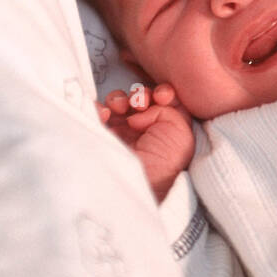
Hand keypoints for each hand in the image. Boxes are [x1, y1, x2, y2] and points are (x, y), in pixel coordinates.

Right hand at [96, 82, 194, 203]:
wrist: (136, 183)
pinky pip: (95, 113)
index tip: (162, 96)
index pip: (162, 104)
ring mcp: (120, 133)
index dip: (162, 93)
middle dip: (140, 95)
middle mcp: (142, 132)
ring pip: (118, 103)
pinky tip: (105, 115)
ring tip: (122, 108)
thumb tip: (143, 109)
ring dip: (121, 99)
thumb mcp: (181, 134)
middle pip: (139, 99)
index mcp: (164, 131)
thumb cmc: (162, 163)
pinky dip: (99, 107)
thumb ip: (171, 110)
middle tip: (140, 103)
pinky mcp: (100, 136)